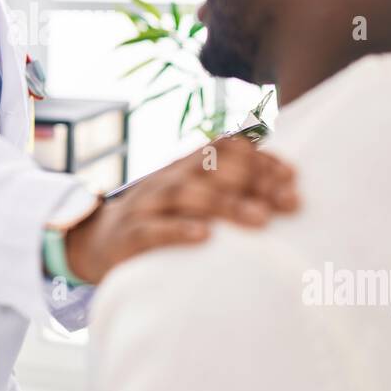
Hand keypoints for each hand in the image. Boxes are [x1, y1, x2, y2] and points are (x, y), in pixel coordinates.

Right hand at [63, 136, 297, 283]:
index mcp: (184, 167)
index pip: (224, 148)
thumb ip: (225, 187)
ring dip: (227, 204)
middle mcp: (166, 179)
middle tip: (291, 203)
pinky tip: (204, 236)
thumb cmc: (160, 222)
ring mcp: (146, 205)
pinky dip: (178, 230)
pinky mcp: (129, 235)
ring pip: (187, 195)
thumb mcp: (190, 197)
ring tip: (261, 219)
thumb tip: (284, 187)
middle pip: (213, 169)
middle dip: (255, 182)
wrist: (97, 242)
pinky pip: (153, 230)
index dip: (259, 158)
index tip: (293, 178)